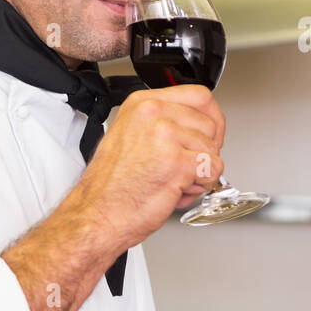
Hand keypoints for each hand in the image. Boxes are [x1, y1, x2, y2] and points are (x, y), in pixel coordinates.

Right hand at [71, 84, 225, 247]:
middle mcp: (152, 114)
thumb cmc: (110, 186)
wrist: (97, 214)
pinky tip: (177, 190)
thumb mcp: (129, 136)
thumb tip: (193, 125)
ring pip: (213, 149)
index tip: (209, 134)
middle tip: (184, 166)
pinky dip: (201, 185)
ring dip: (200, 171)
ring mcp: (165, 136)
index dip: (211, 118)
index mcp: (141, 104)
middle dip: (205, 149)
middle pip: (210, 123)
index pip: (198, 96)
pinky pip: (214, 169)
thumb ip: (160, 123)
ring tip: (173, 181)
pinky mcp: (177, 162)